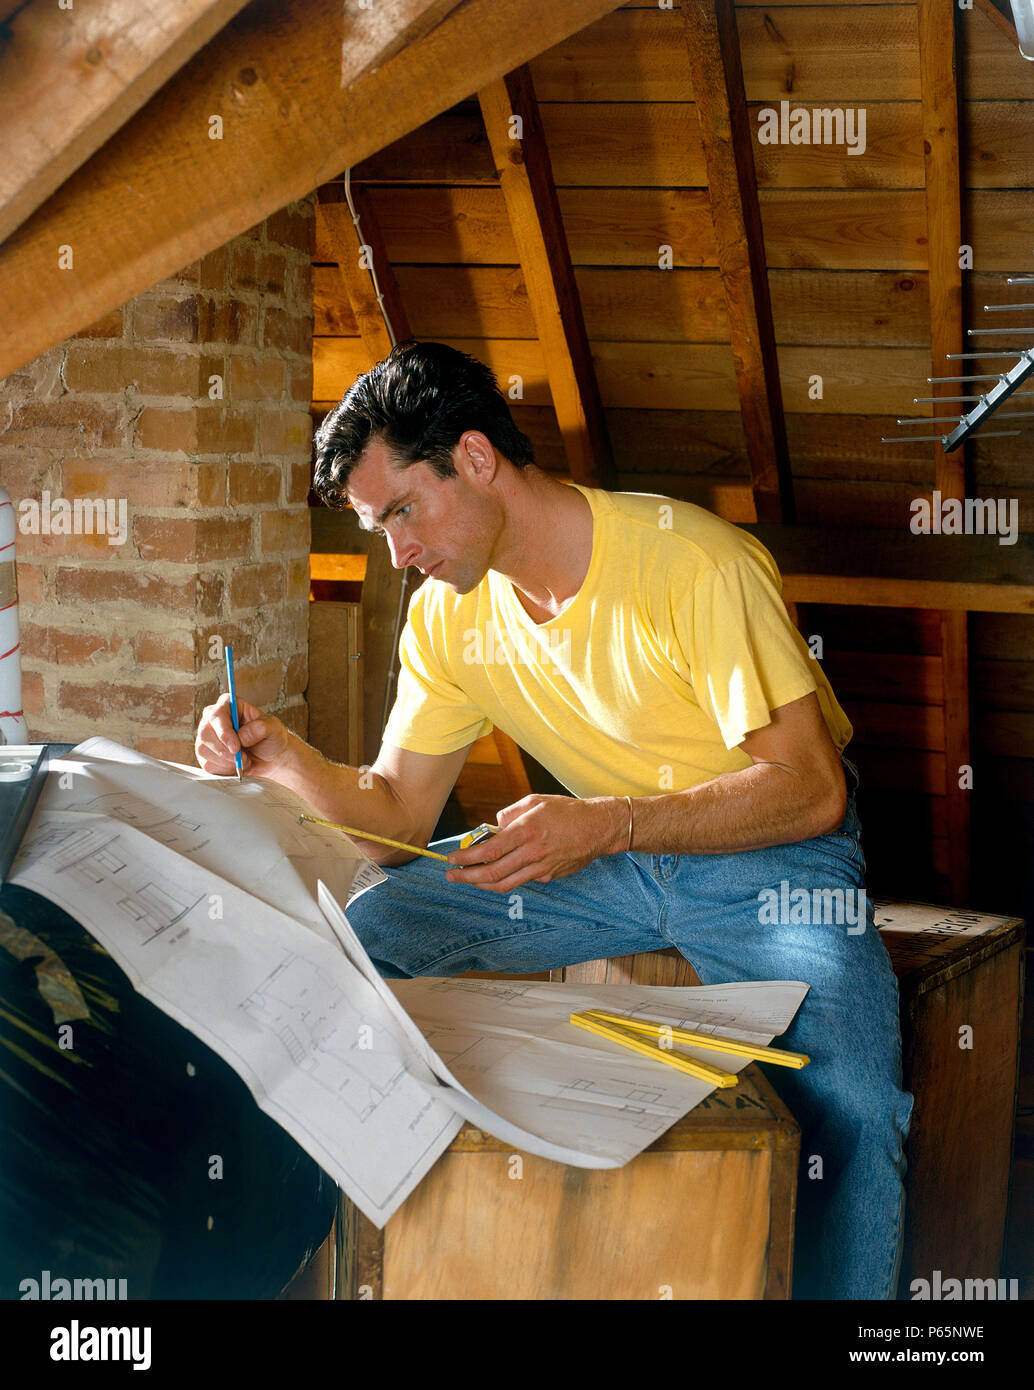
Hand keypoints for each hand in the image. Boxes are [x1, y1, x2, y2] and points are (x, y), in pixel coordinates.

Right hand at [194, 693, 289, 777]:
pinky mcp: (206, 754)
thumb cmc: (270, 738)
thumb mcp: (274, 728)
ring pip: (203, 749)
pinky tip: (236, 766)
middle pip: (205, 732)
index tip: (235, 747)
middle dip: (224, 750)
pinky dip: (224, 769)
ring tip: (244, 760)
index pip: (217, 714)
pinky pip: (207, 764)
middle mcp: (215, 719)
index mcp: (230, 706)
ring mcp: (208, 737)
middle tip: (242, 757)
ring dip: (226, 761)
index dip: (223, 731)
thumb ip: (261, 728)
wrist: (270, 759)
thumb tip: (242, 737)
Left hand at [445, 794, 625, 892]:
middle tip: (451, 876)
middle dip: (467, 877)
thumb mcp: (534, 801)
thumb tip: (493, 826)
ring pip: (504, 884)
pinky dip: (504, 880)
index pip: (488, 851)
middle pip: (492, 873)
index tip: (452, 859)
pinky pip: (521, 881)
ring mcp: (541, 868)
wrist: (598, 827)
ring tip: (468, 880)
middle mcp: (532, 852)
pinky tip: (495, 875)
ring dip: (481, 885)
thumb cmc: (565, 811)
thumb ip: (509, 813)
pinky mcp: (548, 876)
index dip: (467, 858)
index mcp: (525, 830)